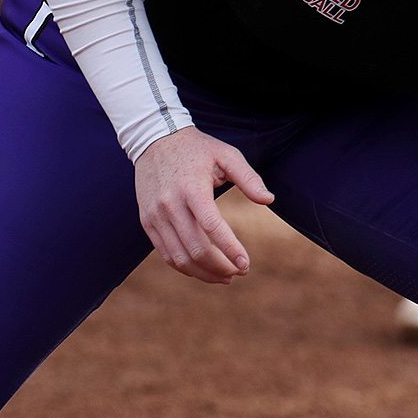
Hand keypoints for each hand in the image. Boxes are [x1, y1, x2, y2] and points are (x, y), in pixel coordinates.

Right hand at [133, 127, 274, 283]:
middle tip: (240, 272)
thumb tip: (269, 200)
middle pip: (196, 249)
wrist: (154, 140)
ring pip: (180, 258)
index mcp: (192, 188)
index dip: (230, 250)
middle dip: (221, 267)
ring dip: (204, 273)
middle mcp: (170, 205)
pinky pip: (166, 254)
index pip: (212, 228)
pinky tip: (204, 269)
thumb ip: (249, 178)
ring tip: (225, 277)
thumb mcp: (227, 155)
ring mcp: (155, 216)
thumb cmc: (197, 149)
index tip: (246, 265)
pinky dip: (186, 267)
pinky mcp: (147, 222)